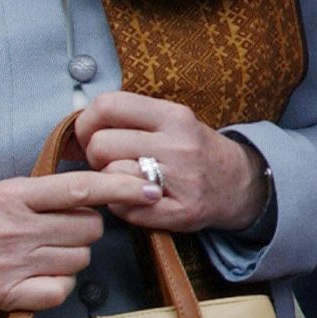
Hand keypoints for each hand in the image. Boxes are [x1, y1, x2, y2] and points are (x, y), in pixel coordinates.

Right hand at [0, 168, 157, 311]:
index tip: (149, 187)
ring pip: (80, 259)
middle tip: (62, 227)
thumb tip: (94, 188)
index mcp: (14, 195)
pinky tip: (41, 274)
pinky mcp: (8, 294)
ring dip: (73, 254)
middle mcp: (16, 229)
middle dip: (86, 226)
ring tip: (44, 249)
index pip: (80, 188)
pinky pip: (61, 290)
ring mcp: (13, 264)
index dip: (120, 186)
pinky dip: (59, 283)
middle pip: (89, 228)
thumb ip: (42, 191)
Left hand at [73, 91, 267, 232]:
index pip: (109, 105)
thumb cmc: (195, 150)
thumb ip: (130, 119)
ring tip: (126, 179)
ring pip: (110, 176)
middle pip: (101, 144)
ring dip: (108, 181)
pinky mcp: (180, 212)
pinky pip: (123, 208)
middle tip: (111, 161)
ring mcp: (180, 180)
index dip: (87, 121)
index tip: (90, 134)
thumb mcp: (171, 121)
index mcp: (173, 116)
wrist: (240, 183)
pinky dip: (121, 206)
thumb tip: (75, 127)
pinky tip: (137, 200)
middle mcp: (178, 144)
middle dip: (95, 155)